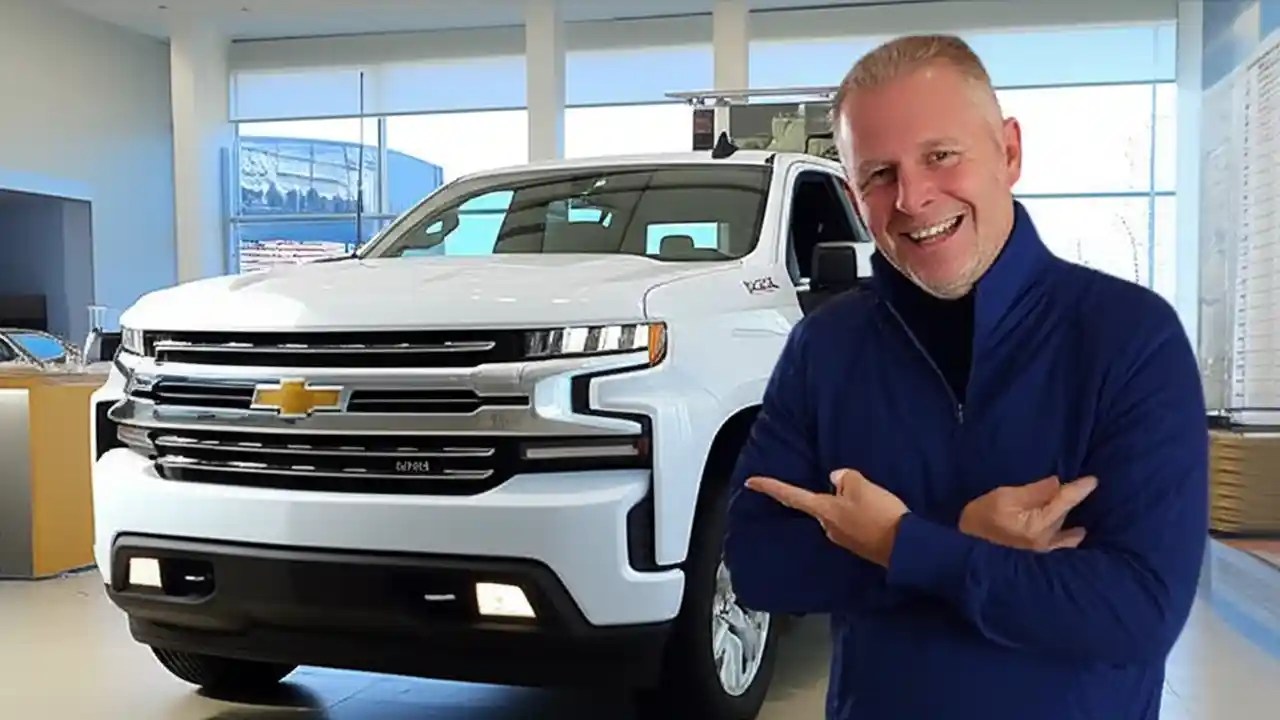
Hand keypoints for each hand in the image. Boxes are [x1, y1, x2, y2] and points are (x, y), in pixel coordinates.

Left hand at [746, 469, 908, 566]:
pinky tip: (875, 512)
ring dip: (849, 503)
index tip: (751, 483)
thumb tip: (837, 479)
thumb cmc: (879, 515)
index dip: (769, 487)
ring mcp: (841, 538)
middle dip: (833, 493)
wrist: (904, 546)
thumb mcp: (861, 485)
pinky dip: (859, 514)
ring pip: (838, 512)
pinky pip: (852, 522)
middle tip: (855, 487)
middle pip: (820, 503)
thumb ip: (844, 478)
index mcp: (823, 510)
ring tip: (873, 500)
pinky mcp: (857, 544)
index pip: (789, 496)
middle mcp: (827, 527)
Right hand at [958, 475, 1097, 551]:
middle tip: (1077, 486)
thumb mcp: (1002, 498)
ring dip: (1072, 518)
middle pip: (1064, 513)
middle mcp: (1046, 539)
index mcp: (1038, 523)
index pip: (1065, 502)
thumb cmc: (979, 520)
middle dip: (1070, 499)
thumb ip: (1032, 491)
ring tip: (1078, 509)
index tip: (1094, 480)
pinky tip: (1076, 534)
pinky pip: (1061, 545)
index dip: (1079, 489)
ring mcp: (1043, 550)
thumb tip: (1057, 483)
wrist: (965, 551)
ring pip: (1064, 528)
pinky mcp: (1037, 555)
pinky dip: (1070, 537)